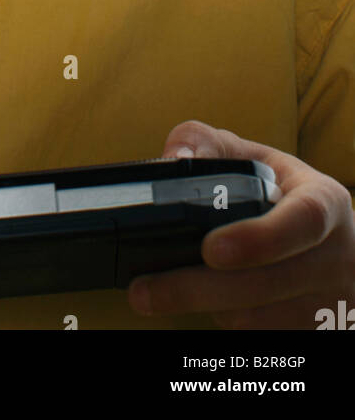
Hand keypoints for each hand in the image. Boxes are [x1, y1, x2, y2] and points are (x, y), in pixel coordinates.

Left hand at [126, 120, 354, 328]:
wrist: (327, 240)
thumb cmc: (280, 192)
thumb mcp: (254, 157)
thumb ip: (209, 144)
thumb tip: (174, 158)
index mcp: (324, 203)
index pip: (303, 222)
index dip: (259, 239)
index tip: (210, 249)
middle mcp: (335, 257)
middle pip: (267, 283)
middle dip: (199, 288)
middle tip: (144, 290)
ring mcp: (329, 302)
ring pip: (259, 318)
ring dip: (207, 306)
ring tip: (161, 292)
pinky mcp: (316, 332)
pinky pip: (261, 336)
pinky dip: (226, 321)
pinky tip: (202, 302)